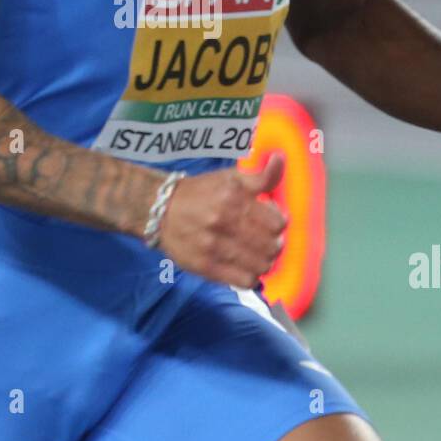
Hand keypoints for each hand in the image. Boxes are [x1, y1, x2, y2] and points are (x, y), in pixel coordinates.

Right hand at [157, 152, 287, 287]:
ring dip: (264, 261)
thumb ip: (260, 175)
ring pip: (262, 266)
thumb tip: (280, 158)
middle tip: (265, 240)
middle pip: (272, 247)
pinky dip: (251, 276)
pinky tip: (245, 267)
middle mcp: (224, 223)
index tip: (270, 220)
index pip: (278, 223)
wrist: (160, 210)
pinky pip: (244, 281)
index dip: (278, 222)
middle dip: (274, 243)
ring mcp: (214, 248)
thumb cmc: (201, 193)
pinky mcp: (206, 268)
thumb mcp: (230, 178)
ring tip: (256, 254)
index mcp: (233, 198)